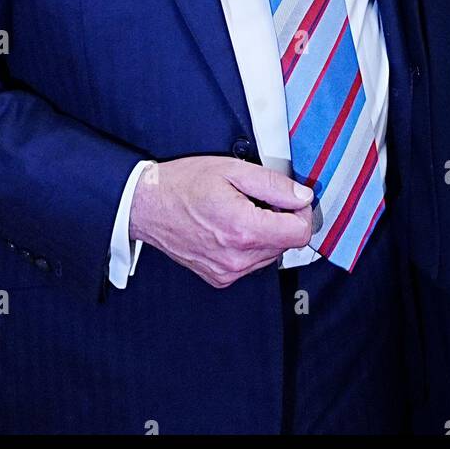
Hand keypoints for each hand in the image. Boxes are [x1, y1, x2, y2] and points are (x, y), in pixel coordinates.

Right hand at [129, 156, 313, 288]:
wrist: (147, 206)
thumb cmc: (184, 184)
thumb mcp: (232, 170)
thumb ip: (273, 184)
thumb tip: (302, 196)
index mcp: (244, 230)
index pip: (300, 233)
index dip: (302, 212)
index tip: (292, 199)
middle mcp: (238, 258)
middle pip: (287, 244)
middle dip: (281, 220)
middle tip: (259, 199)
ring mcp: (228, 272)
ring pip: (270, 254)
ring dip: (266, 233)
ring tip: (241, 211)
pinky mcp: (219, 278)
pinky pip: (251, 263)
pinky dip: (249, 245)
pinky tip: (230, 227)